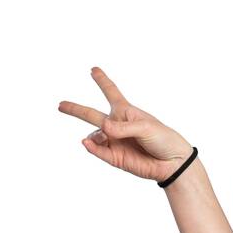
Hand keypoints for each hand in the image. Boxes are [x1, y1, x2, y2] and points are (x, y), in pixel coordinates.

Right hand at [58, 68, 194, 182]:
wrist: (172, 163)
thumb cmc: (163, 139)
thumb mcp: (146, 127)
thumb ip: (124, 127)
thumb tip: (103, 129)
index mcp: (126, 112)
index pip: (111, 92)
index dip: (102, 81)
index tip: (93, 69)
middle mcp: (117, 125)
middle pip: (91, 115)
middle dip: (76, 110)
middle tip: (60, 105)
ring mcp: (114, 142)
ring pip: (94, 135)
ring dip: (94, 135)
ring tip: (103, 137)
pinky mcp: (114, 158)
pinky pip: (98, 151)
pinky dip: (92, 147)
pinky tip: (87, 143)